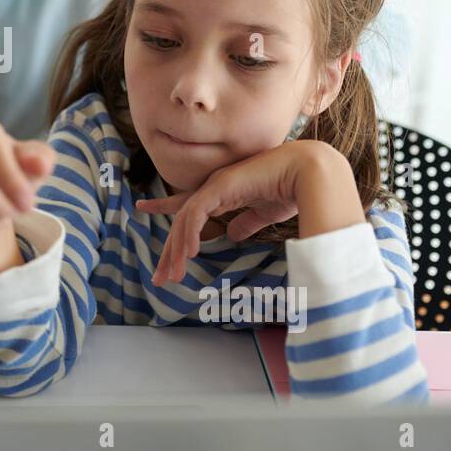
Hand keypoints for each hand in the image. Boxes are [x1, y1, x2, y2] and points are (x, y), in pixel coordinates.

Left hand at [136, 141, 332, 285]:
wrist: (308, 173)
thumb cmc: (291, 190)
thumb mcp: (263, 213)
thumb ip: (246, 222)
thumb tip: (232, 235)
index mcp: (223, 192)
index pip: (187, 203)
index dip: (164, 206)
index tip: (143, 207)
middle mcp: (214, 188)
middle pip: (181, 221)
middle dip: (170, 250)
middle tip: (160, 277)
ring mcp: (215, 186)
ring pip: (184, 221)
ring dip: (177, 251)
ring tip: (173, 276)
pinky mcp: (220, 187)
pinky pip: (194, 214)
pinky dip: (189, 235)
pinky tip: (188, 254)